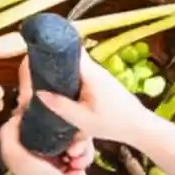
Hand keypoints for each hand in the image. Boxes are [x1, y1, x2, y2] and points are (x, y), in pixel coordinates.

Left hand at [0, 58, 95, 174]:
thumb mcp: (12, 151)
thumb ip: (9, 130)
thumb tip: (18, 111)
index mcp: (25, 140)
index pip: (35, 117)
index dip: (45, 112)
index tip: (56, 107)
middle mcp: (41, 143)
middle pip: (59, 122)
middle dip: (68, 131)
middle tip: (70, 147)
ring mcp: (59, 149)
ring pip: (74, 132)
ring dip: (78, 146)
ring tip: (73, 158)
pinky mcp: (75, 156)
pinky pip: (84, 145)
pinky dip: (84, 155)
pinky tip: (78, 166)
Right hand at [35, 51, 153, 145]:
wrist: (141, 128)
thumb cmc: (113, 124)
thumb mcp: (82, 119)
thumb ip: (59, 105)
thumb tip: (39, 93)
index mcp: (90, 73)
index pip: (71, 49)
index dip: (53, 46)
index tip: (37, 49)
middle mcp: (95, 70)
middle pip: (70, 57)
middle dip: (53, 62)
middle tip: (33, 70)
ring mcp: (100, 75)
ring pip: (75, 68)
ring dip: (61, 73)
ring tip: (43, 80)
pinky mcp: (102, 83)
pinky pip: (81, 76)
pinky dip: (70, 80)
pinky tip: (61, 92)